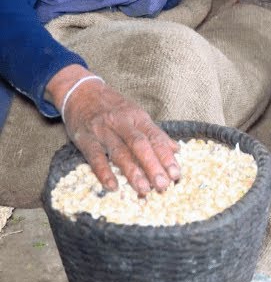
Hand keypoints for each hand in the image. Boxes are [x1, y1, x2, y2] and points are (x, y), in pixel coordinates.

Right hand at [57, 75, 180, 195]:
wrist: (81, 92)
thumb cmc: (114, 107)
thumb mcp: (137, 114)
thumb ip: (155, 133)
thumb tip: (177, 149)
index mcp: (138, 117)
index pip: (156, 138)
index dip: (166, 156)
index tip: (176, 174)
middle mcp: (122, 123)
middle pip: (140, 145)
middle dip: (153, 166)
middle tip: (163, 185)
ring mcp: (103, 131)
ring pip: (120, 152)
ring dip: (133, 173)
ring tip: (144, 190)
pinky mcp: (85, 139)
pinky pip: (95, 157)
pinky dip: (103, 172)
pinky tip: (112, 186)